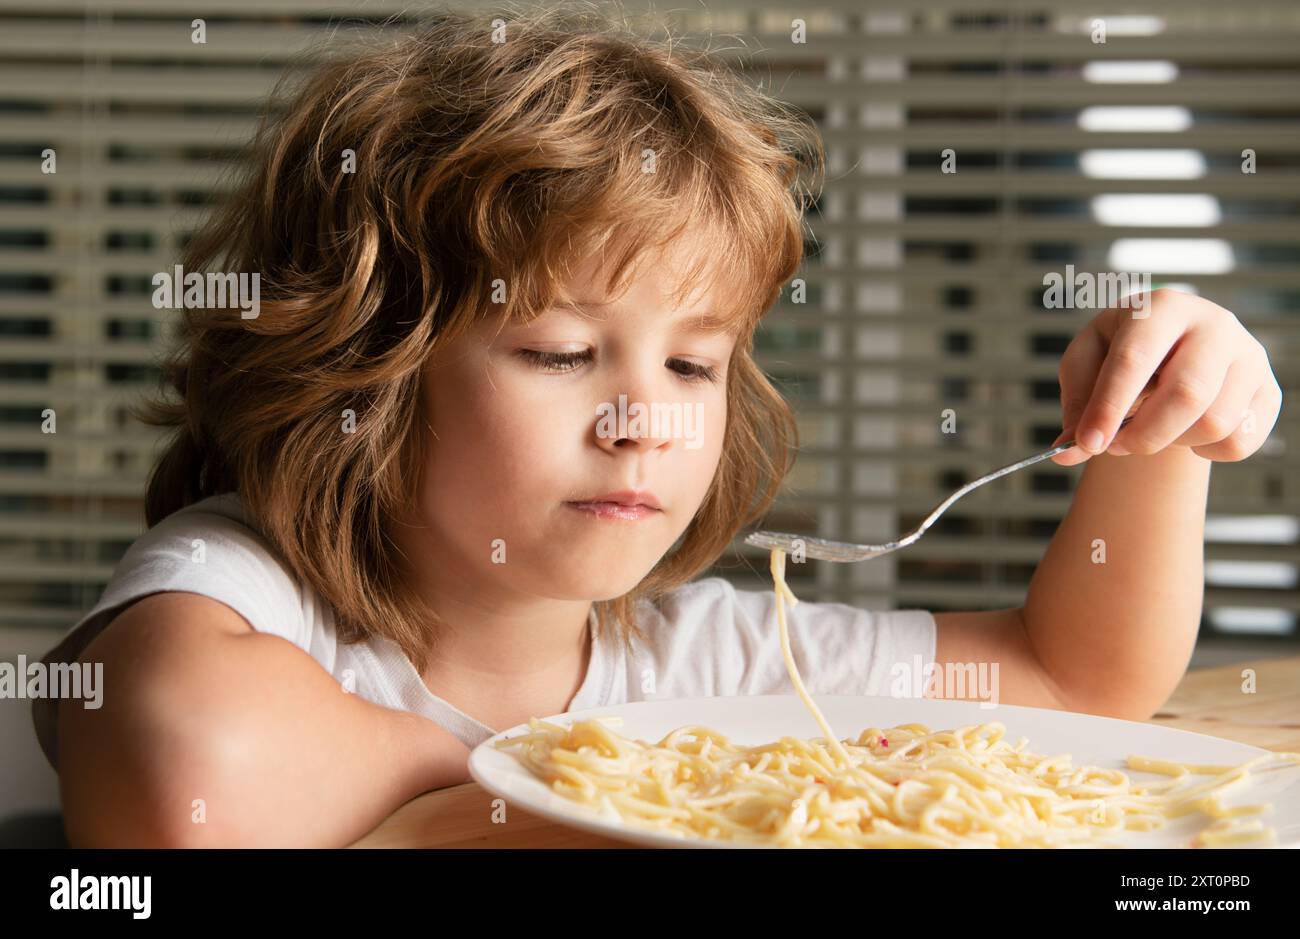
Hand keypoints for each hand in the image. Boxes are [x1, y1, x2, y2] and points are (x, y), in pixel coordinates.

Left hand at [1050, 289, 1281, 465]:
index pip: (1135, 360)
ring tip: (1151, 428)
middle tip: (1115, 446)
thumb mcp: (1087, 365)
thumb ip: (1076, 405)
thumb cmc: (1120, 354)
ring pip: (1214, 424)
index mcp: (1162, 307)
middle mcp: (1215, 324)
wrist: (1172, 353)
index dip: (1108, 407)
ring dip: (1171, 443)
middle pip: (1186, 394)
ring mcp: (1249, 357)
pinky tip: (1185, 431)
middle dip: (1143, 434)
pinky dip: (1204, 452)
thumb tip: (1068, 450)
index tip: (1087, 444)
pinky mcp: (1268, 392)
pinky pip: (1238, 443)